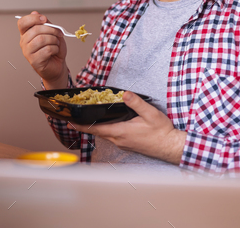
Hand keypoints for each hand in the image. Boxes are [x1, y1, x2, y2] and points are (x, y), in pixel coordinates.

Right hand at [18, 11, 67, 88]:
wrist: (57, 65)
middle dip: (51, 30)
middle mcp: (24, 42)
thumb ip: (45, 23)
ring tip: (56, 44)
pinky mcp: (34, 61)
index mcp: (26, 34)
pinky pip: (47, 50)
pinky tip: (54, 51)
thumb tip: (36, 13)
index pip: (22, 23)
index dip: (33, 18)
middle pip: (35, 30)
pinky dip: (55, 49)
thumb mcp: (52, 32)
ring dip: (54, 40)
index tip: (44, 19)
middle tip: (58, 34)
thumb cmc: (53, 49)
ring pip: (42, 39)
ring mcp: (27, 52)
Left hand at [72, 91, 186, 163]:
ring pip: (103, 134)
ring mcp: (122, 143)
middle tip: (74, 114)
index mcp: (120, 131)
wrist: (170, 147)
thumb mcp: (150, 113)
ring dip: (94, 126)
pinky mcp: (126, 143)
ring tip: (87, 116)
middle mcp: (118, 139)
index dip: (80, 124)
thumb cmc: (161, 132)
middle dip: (84, 124)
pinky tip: (106, 122)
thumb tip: (124, 94)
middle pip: (96, 131)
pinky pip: (110, 136)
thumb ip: (136, 103)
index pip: (95, 128)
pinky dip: (104, 129)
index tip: (69, 120)